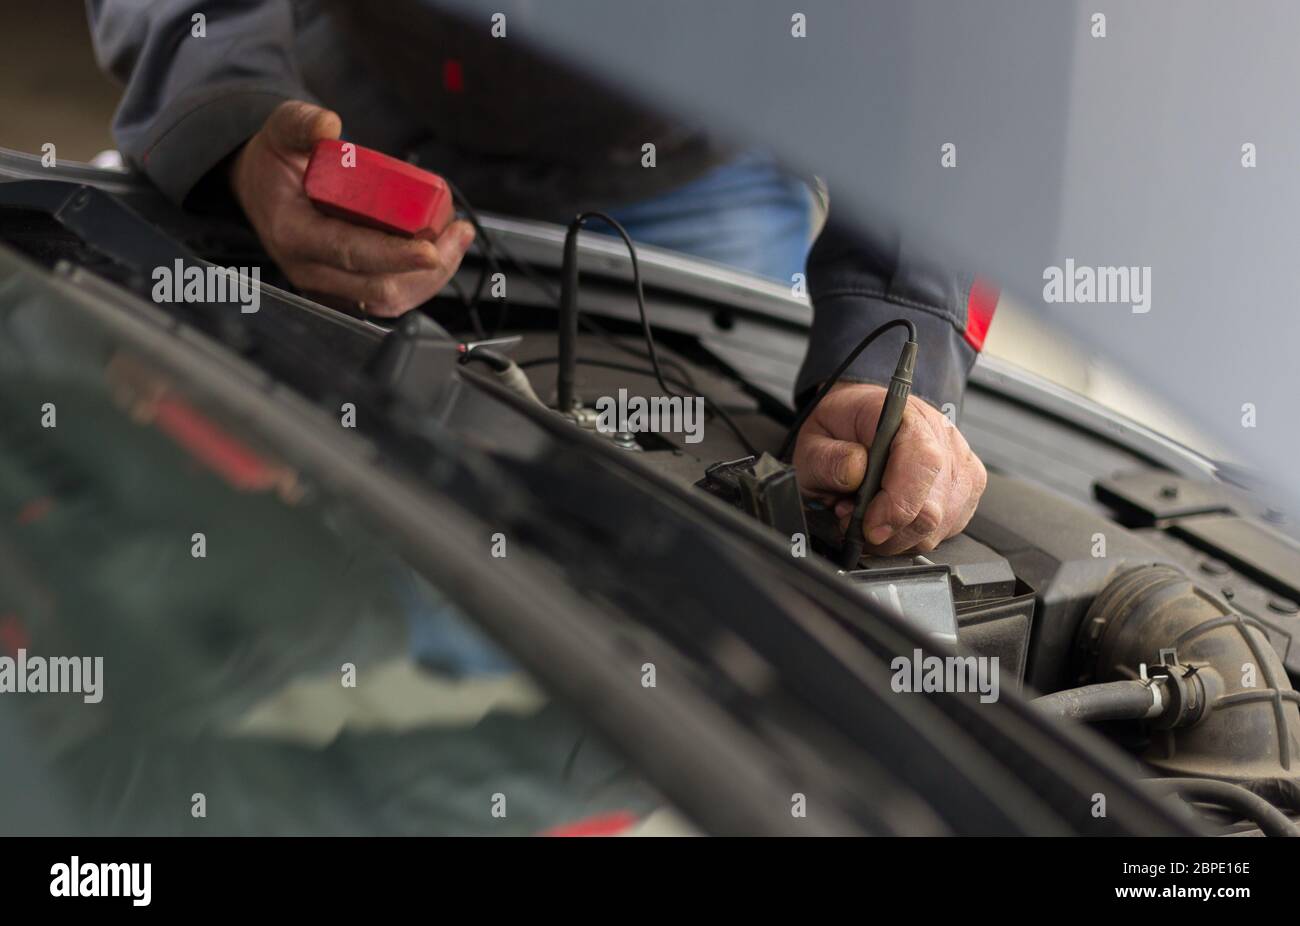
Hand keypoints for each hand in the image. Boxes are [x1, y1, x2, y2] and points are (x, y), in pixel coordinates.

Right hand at [228, 100, 474, 316]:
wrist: (261, 188)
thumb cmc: (277, 163)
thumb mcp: (282, 131)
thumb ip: (303, 123)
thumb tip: (329, 124)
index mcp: (294, 233)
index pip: (350, 253)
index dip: (394, 255)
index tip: (430, 251)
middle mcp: (310, 269)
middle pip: (379, 287)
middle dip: (427, 267)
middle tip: (456, 232)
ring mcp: (328, 286)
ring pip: (389, 300)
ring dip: (430, 277)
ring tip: (456, 239)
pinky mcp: (344, 291)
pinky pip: (388, 298)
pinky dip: (420, 281)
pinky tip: (443, 251)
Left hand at [793, 382, 986, 554]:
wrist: (856, 425)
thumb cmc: (840, 431)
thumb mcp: (814, 441)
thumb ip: (828, 458)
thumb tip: (855, 471)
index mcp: (904, 414)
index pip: (922, 460)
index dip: (898, 504)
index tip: (870, 526)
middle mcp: (940, 435)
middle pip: (933, 506)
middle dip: (889, 529)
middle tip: (855, 521)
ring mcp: (958, 464)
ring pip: (938, 527)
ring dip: (897, 535)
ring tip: (868, 515)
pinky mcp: (965, 490)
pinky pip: (944, 531)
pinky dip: (911, 537)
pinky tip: (889, 519)